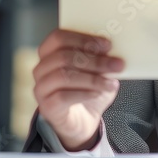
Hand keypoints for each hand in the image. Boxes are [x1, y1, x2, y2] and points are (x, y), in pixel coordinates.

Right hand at [33, 29, 123, 150]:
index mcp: (49, 52)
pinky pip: (63, 97)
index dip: (83, 39)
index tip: (107, 45)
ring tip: (110, 83)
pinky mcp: (46, 107)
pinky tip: (98, 93)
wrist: (83, 119)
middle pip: (63, 56)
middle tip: (116, 64)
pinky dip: (84, 93)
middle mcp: (41, 68)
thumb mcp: (97, 70)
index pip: (59, 37)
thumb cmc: (88, 89)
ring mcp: (41, 88)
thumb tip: (111, 49)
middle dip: (94, 60)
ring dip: (92, 78)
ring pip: (64, 76)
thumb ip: (100, 57)